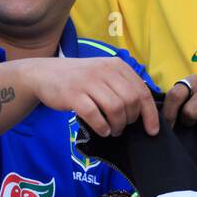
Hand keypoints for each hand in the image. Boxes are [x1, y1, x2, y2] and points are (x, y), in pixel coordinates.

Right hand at [25, 56, 159, 136]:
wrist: (44, 74)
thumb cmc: (78, 78)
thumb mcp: (102, 73)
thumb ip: (122, 85)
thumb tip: (144, 110)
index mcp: (116, 65)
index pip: (142, 91)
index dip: (150, 114)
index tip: (152, 130)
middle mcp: (104, 71)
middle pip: (130, 101)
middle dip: (131, 120)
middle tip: (123, 127)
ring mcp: (88, 82)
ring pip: (115, 108)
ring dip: (117, 125)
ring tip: (113, 130)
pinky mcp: (73, 94)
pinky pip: (94, 115)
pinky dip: (102, 126)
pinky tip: (102, 130)